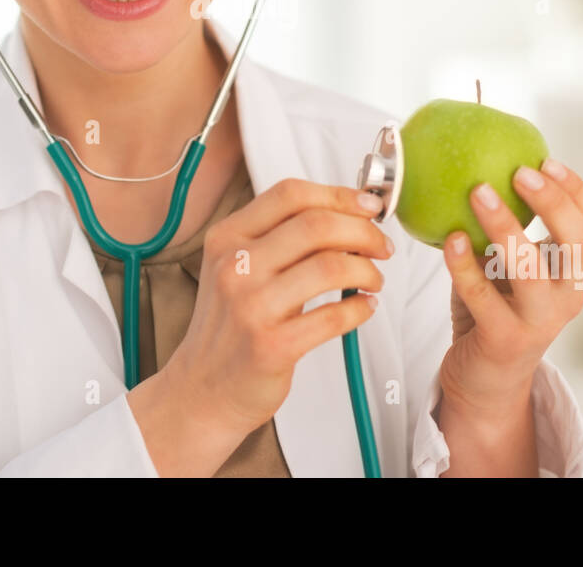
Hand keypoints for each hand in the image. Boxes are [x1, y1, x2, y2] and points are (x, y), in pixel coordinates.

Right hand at [164, 178, 392, 440]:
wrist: (202, 388)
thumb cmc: (229, 325)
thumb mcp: (236, 267)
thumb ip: (278, 237)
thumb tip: (345, 212)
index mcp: (227, 237)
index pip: (290, 194)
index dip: (339, 195)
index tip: (369, 206)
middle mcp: (235, 265)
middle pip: (317, 225)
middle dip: (363, 231)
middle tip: (381, 246)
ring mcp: (251, 306)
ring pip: (330, 266)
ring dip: (366, 270)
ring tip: (373, 279)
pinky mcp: (271, 346)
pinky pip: (333, 316)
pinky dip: (360, 309)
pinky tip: (363, 307)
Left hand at [439, 158, 582, 415]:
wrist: (486, 379)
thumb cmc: (495, 308)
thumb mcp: (509, 265)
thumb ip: (506, 228)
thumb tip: (479, 164)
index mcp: (573, 271)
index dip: (576, 189)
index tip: (545, 160)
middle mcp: (566, 295)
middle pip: (577, 242)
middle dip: (552, 202)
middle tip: (518, 171)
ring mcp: (538, 320)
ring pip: (531, 269)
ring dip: (504, 226)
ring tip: (478, 193)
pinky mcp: (505, 339)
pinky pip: (482, 295)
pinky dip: (464, 264)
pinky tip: (449, 240)